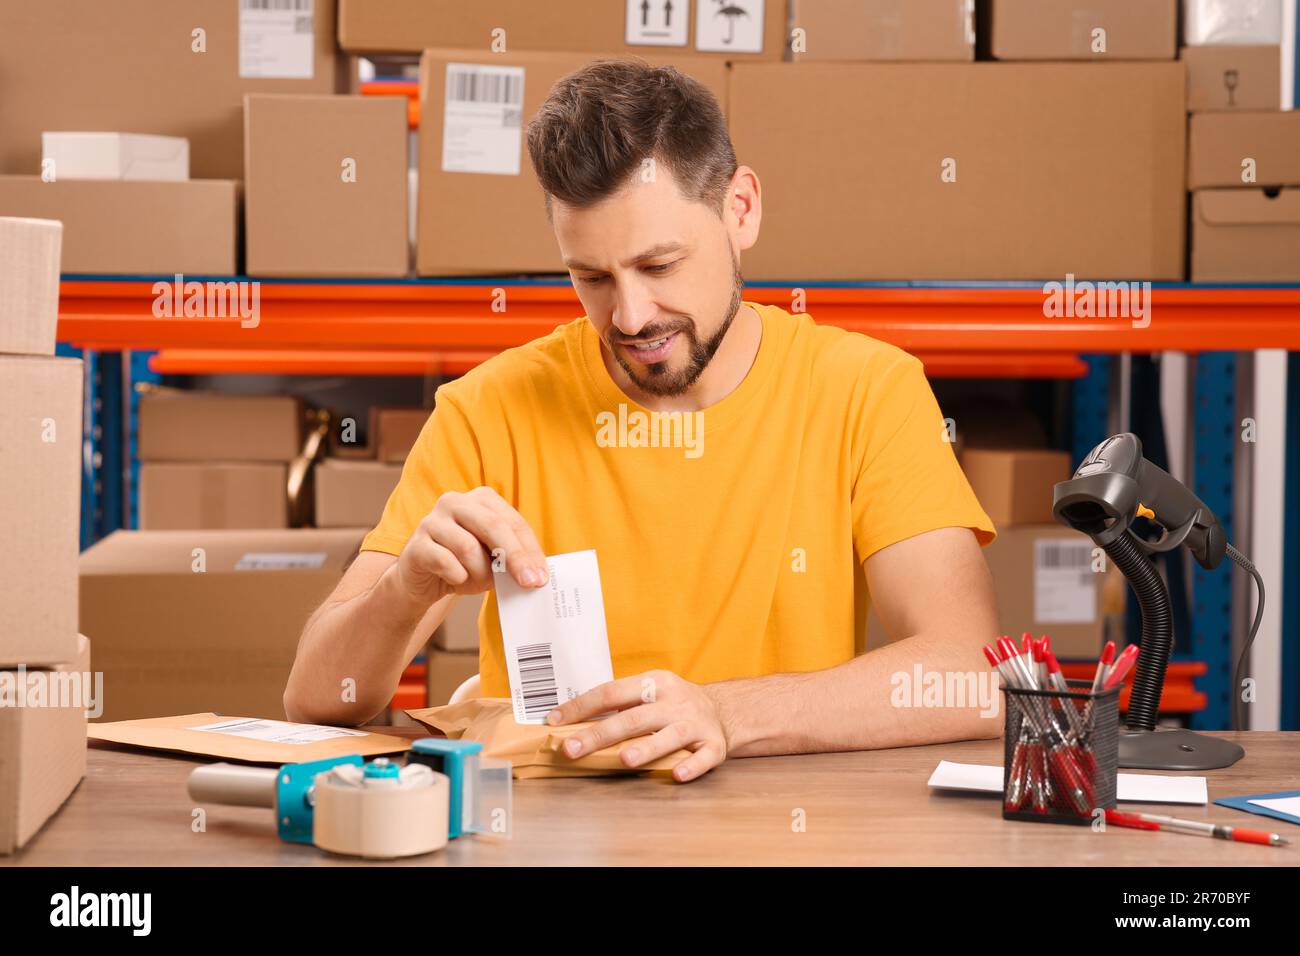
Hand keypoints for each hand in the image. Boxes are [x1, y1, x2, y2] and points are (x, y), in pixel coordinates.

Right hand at [393, 486, 547, 603]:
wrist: (422, 580)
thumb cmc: (463, 565)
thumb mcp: (492, 559)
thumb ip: (511, 559)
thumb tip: (535, 574)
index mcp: (480, 499)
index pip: (513, 521)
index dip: (530, 550)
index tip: (541, 576)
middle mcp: (455, 502)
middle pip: (493, 526)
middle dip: (515, 557)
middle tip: (529, 583)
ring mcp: (432, 520)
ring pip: (468, 547)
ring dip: (479, 572)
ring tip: (476, 581)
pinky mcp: (416, 544)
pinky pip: (445, 562)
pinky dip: (457, 577)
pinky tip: (455, 579)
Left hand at [546, 670, 730, 782]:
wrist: (723, 710)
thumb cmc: (672, 705)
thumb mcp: (648, 694)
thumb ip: (617, 706)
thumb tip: (568, 724)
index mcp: (653, 683)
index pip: (611, 692)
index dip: (581, 707)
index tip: (554, 722)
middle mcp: (674, 700)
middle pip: (634, 717)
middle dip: (601, 733)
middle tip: (572, 749)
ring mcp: (696, 723)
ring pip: (671, 735)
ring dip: (648, 747)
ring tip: (625, 759)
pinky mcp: (714, 744)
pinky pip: (704, 756)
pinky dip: (691, 765)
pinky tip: (677, 775)